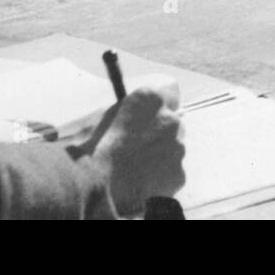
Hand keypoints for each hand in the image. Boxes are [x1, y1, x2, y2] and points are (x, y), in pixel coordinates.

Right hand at [83, 79, 185, 215]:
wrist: (96, 183)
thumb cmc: (94, 147)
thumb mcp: (106, 116)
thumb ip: (129, 110)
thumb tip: (136, 115)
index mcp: (150, 98)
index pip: (170, 91)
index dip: (160, 105)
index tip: (153, 115)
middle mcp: (170, 119)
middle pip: (172, 122)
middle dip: (160, 133)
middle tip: (140, 146)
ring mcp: (178, 147)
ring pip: (173, 149)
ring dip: (160, 156)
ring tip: (134, 169)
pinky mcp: (180, 173)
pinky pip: (172, 174)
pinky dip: (161, 179)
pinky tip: (140, 183)